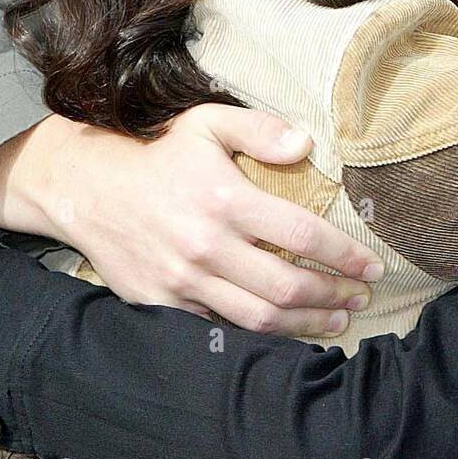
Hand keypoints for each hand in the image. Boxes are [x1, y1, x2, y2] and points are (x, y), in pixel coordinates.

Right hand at [19, 106, 383, 335]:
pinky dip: (259, 335)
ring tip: (337, 319)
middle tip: (361, 296)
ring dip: (306, 323)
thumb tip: (307, 144)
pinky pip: (220, 329)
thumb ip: (259, 129)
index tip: (372, 266)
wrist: (85, 188)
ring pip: (259, 317)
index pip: (302, 234)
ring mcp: (183, 281)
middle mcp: (206, 245)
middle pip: (287, 285)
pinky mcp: (163, 303)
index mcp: (225, 200)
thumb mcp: (206, 123)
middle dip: (334, 295)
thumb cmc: (157, 153)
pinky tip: (286, 330)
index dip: (344, 255)